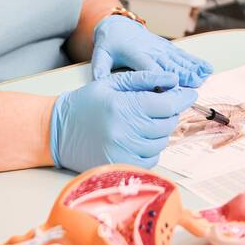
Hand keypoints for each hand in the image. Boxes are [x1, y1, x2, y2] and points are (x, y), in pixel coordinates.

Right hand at [49, 69, 196, 171]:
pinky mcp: (119, 166)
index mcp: (124, 106)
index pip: (168, 104)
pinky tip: (139, 138)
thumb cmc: (85, 103)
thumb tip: (174, 79)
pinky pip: (150, 160)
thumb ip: (145, 79)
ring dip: (160, 131)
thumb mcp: (113, 82)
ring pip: (161, 143)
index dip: (182, 98)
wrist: (56, 131)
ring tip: (145, 122)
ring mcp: (122, 151)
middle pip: (167, 124)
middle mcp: (125, 131)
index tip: (189, 94)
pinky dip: (151, 149)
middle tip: (162, 106)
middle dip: (170, 113)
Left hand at [91, 15, 212, 87]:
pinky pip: (183, 56)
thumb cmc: (110, 44)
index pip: (148, 67)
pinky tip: (207, 69)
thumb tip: (100, 84)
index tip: (171, 86)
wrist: (119, 26)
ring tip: (205, 77)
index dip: (159, 76)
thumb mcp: (100, 55)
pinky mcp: (168, 48)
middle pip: (168, 64)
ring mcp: (161, 48)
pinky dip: (196, 62)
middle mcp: (151, 50)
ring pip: (179, 60)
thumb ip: (100, 69)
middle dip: (183, 74)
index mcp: (134, 54)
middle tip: (195, 84)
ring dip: (193, 68)